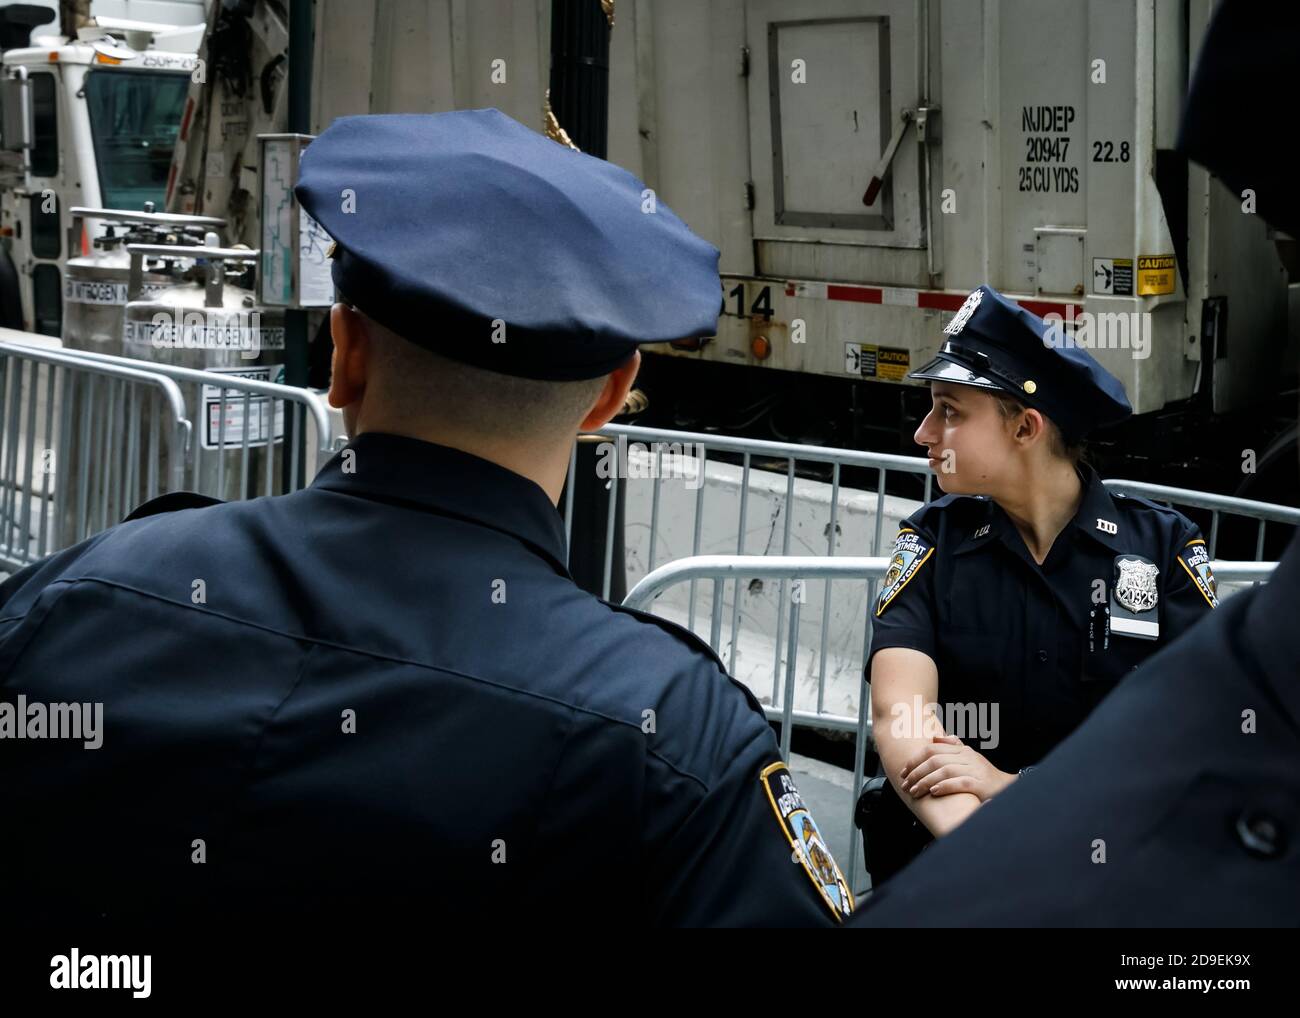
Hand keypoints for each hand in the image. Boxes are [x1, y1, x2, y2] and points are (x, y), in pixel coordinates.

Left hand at [899, 735, 1016, 801]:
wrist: (1008, 789)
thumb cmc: (984, 776)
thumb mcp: (969, 758)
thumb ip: (953, 746)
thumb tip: (935, 737)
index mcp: (962, 750)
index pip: (932, 749)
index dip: (915, 760)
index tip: (903, 771)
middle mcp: (967, 757)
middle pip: (935, 760)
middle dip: (916, 772)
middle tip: (905, 784)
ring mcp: (975, 770)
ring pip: (944, 771)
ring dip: (926, 782)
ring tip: (915, 791)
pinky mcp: (981, 784)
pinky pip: (959, 782)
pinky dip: (945, 786)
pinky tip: (934, 792)